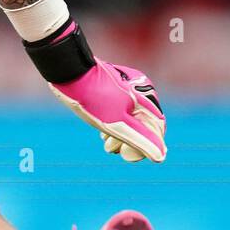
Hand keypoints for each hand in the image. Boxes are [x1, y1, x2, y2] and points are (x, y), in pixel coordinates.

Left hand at [48, 59, 166, 162]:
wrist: (69, 72)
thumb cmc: (93, 100)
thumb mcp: (117, 125)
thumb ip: (141, 141)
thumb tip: (161, 156)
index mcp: (146, 97)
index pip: (157, 128)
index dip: (147, 145)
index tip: (128, 155)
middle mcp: (140, 89)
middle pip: (143, 123)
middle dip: (129, 140)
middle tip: (111, 148)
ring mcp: (127, 85)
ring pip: (129, 116)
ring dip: (119, 132)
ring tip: (105, 140)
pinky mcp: (113, 84)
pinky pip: (119, 107)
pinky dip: (113, 120)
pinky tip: (101, 126)